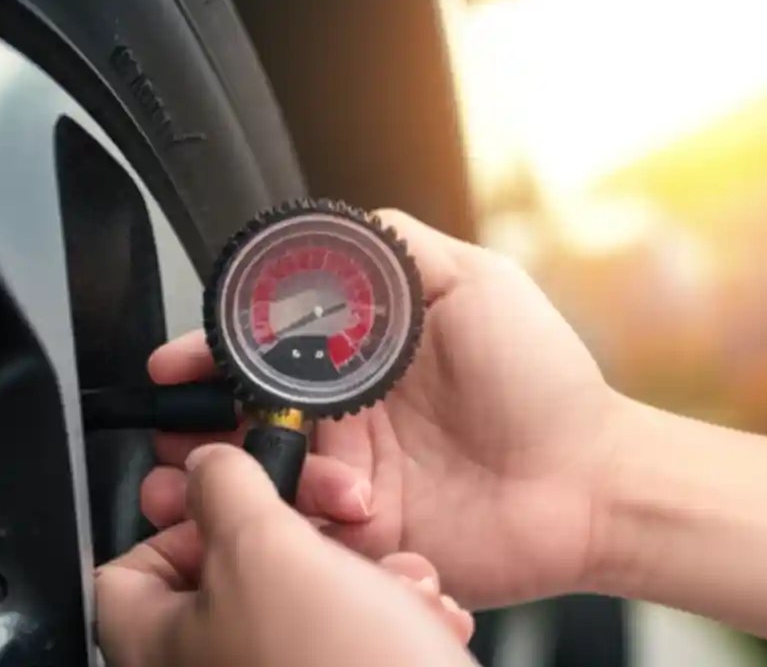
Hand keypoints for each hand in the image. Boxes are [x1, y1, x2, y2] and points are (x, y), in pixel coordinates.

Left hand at [95, 444, 476, 665]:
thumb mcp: (262, 550)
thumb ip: (223, 489)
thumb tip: (208, 464)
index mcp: (159, 645)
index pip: (132, 567)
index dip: (184, 521)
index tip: (236, 500)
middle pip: (238, 571)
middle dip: (312, 539)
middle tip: (346, 528)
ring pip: (311, 600)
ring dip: (369, 576)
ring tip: (403, 586)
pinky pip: (355, 638)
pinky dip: (394, 618)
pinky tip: (426, 620)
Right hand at [142, 210, 618, 607]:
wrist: (591, 480)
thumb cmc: (543, 381)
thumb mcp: (474, 282)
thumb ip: (398, 250)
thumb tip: (326, 231)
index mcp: (360, 361)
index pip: (264, 353)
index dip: (210, 355)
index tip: (175, 361)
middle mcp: (347, 419)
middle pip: (244, 419)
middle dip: (196, 425)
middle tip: (178, 431)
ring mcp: (353, 480)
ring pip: (260, 478)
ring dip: (223, 480)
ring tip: (206, 483)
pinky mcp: (365, 537)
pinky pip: (301, 531)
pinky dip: (283, 525)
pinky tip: (306, 512)